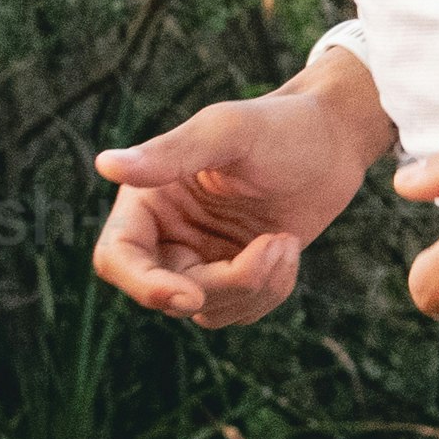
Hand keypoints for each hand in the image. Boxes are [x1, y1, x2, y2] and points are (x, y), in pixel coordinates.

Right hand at [90, 82, 372, 329]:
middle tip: (276, 246)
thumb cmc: (279, 126)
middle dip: (226, 283)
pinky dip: (270, 291)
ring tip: (287, 242)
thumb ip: (169, 153)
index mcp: (148, 198)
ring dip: (254, 289)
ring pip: (206, 312)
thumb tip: (105, 164)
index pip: (117, 258)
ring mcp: (201, 258)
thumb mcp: (226, 133)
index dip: (144, 286)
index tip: (190, 297)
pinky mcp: (236, 275)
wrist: (333, 141)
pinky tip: (289, 249)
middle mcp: (166, 233)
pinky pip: (239, 311)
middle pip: (168, 293)